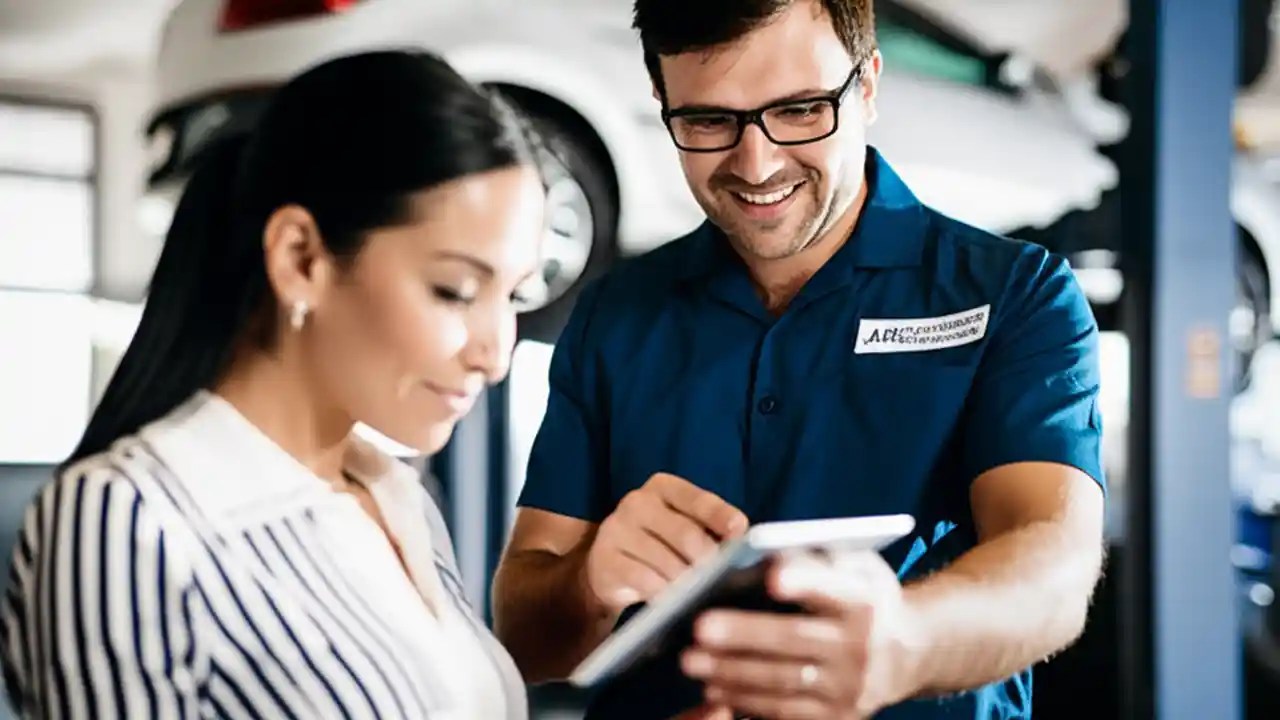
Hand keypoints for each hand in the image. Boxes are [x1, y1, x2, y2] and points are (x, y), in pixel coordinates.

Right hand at [584, 473, 747, 612]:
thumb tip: (741, 543)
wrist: (608, 569)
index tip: (740, 533)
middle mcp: (637, 501)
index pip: (698, 499)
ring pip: (666, 560)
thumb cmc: (659, 546)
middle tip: (719, 580)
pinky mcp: (605, 559)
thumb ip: (712, 530)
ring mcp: (617, 529)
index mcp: (663, 487)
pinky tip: (670, 600)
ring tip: (696, 593)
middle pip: (686, 533)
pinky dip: (663, 593)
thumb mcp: (685, 530)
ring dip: (686, 582)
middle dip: (708, 561)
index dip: (721, 516)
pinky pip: (644, 580)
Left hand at [679, 551, 921, 718]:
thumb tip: (765, 553)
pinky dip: (746, 702)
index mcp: (863, 601)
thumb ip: (815, 558)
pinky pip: (785, 712)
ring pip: (783, 682)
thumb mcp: (856, 567)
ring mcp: (849, 688)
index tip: (771, 576)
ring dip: (733, 673)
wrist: (908, 653)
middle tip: (699, 627)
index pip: (831, 589)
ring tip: (691, 661)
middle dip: (745, 635)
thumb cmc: (865, 597)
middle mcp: (860, 647)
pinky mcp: (838, 717)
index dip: (804, 582)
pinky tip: (714, 689)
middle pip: (795, 640)